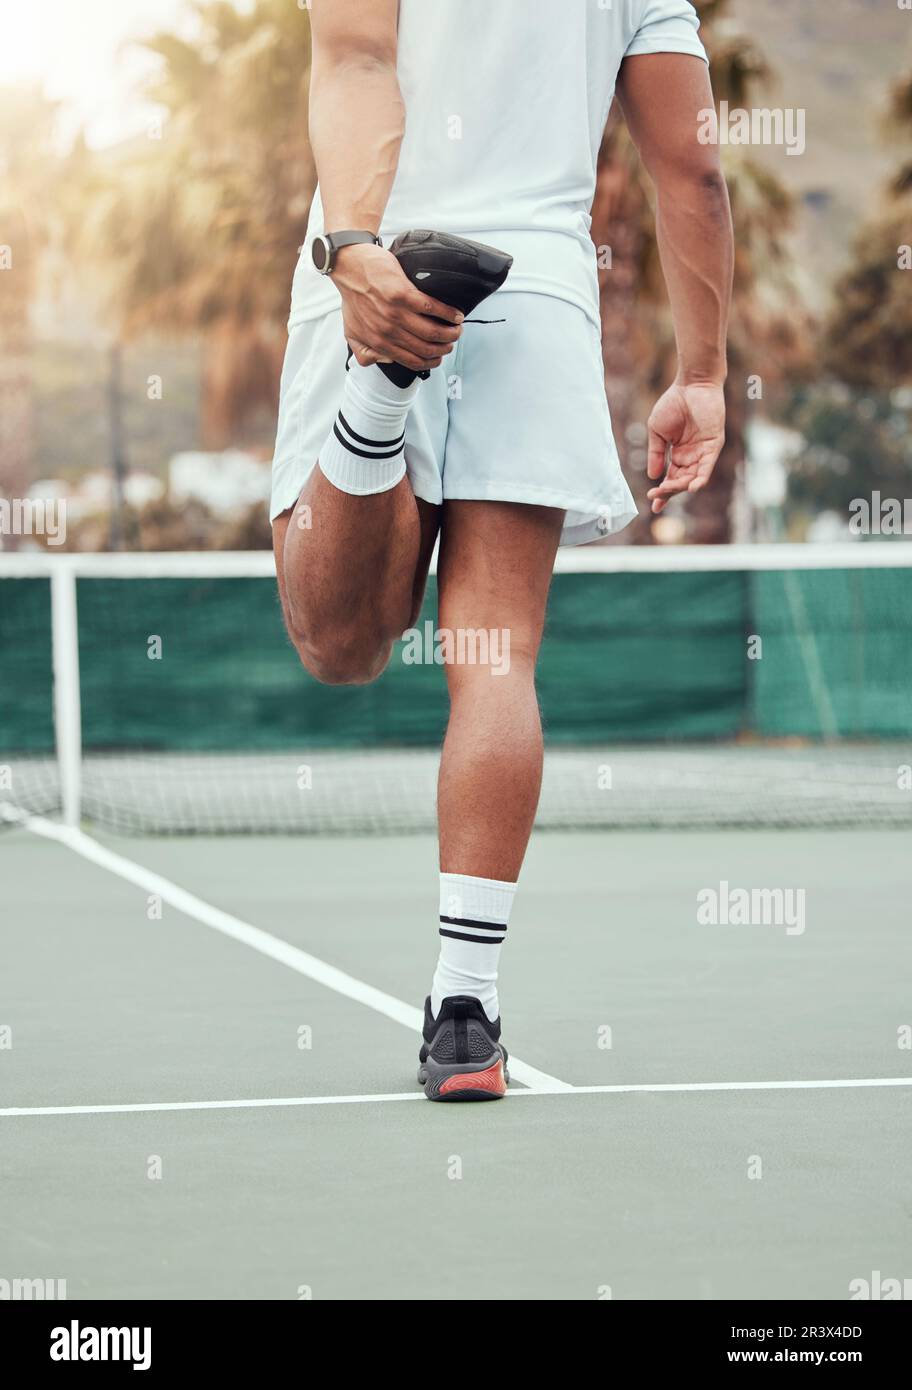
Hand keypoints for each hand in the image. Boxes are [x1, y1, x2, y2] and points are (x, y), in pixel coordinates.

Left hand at [331, 243, 462, 371]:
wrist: (349, 268)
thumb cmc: (352, 297)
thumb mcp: (352, 332)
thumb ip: (365, 352)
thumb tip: (383, 361)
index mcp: (379, 343)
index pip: (412, 361)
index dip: (431, 362)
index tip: (439, 357)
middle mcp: (388, 331)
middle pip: (427, 348)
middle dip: (445, 348)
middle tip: (451, 341)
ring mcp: (396, 313)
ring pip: (433, 331)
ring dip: (450, 332)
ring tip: (457, 328)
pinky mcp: (403, 294)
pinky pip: (432, 308)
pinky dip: (448, 313)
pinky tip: (455, 314)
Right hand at [645, 381, 725, 514]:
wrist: (692, 384)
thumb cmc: (673, 403)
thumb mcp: (657, 432)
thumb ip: (655, 454)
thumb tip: (653, 477)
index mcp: (678, 453)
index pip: (671, 478)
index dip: (663, 492)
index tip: (653, 505)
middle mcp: (692, 456)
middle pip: (681, 481)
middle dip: (668, 491)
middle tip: (654, 496)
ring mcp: (703, 452)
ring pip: (693, 477)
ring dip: (680, 486)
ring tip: (667, 491)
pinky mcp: (714, 445)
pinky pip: (708, 466)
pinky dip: (700, 478)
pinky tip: (692, 487)